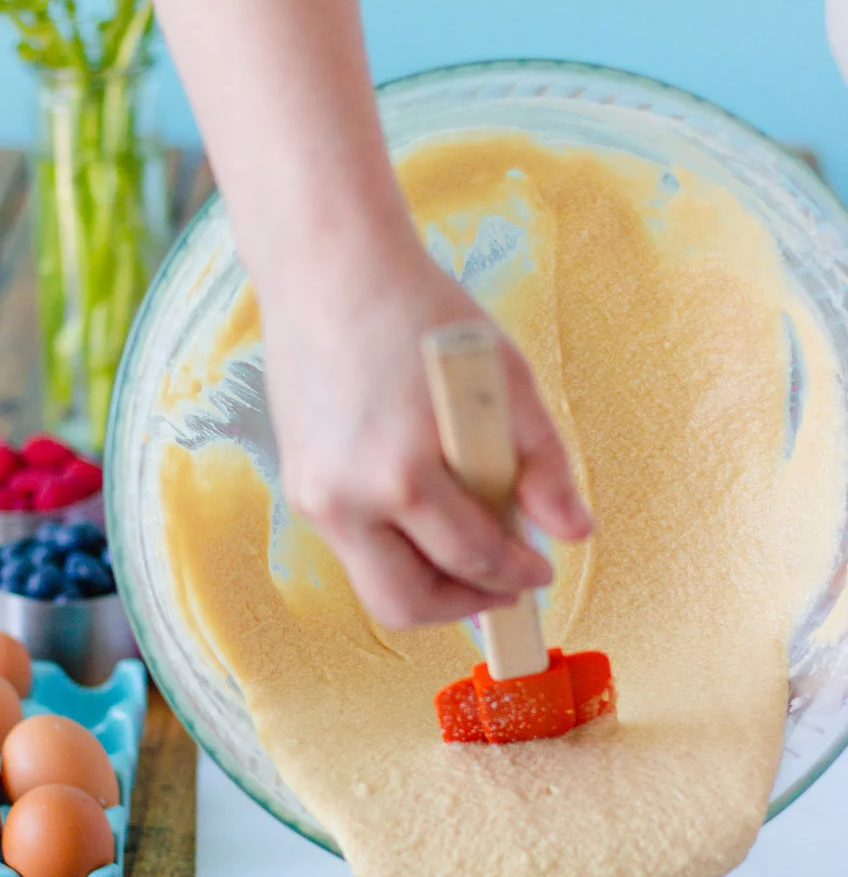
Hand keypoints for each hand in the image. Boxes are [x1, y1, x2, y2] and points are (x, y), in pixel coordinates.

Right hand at [261, 230, 591, 628]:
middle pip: (404, 603)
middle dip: (463, 607)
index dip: (515, 576)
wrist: (326, 269)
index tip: (542, 573)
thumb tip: (576, 532)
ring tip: (471, 556)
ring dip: (428, 584)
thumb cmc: (417, 313)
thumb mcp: (504, 379)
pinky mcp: (300, 486)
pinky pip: (354, 546)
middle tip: (504, 590)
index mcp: (400, 472)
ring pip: (373, 584)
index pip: (469, 557)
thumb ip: (542, 462)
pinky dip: (398, 548)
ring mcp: (313, 497)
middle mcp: (345, 498)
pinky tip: (430, 514)